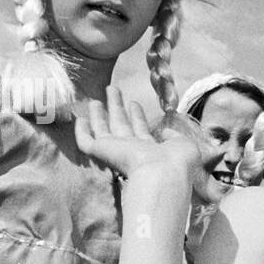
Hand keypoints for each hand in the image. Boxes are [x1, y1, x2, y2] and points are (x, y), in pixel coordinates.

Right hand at [74, 86, 199, 183]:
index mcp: (151, 150)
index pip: (140, 130)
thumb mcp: (184, 145)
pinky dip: (81, 131)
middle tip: (112, 89)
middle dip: (117, 107)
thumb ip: (175, 136)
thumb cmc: (177, 162)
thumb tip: (165, 132)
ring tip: (95, 97)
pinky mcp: (101, 152)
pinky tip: (80, 118)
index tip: (134, 103)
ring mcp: (115, 151)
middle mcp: (131, 151)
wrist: (162, 174)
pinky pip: (86, 142)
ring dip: (99, 113)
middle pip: (120, 125)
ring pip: (102, 130)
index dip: (137, 116)